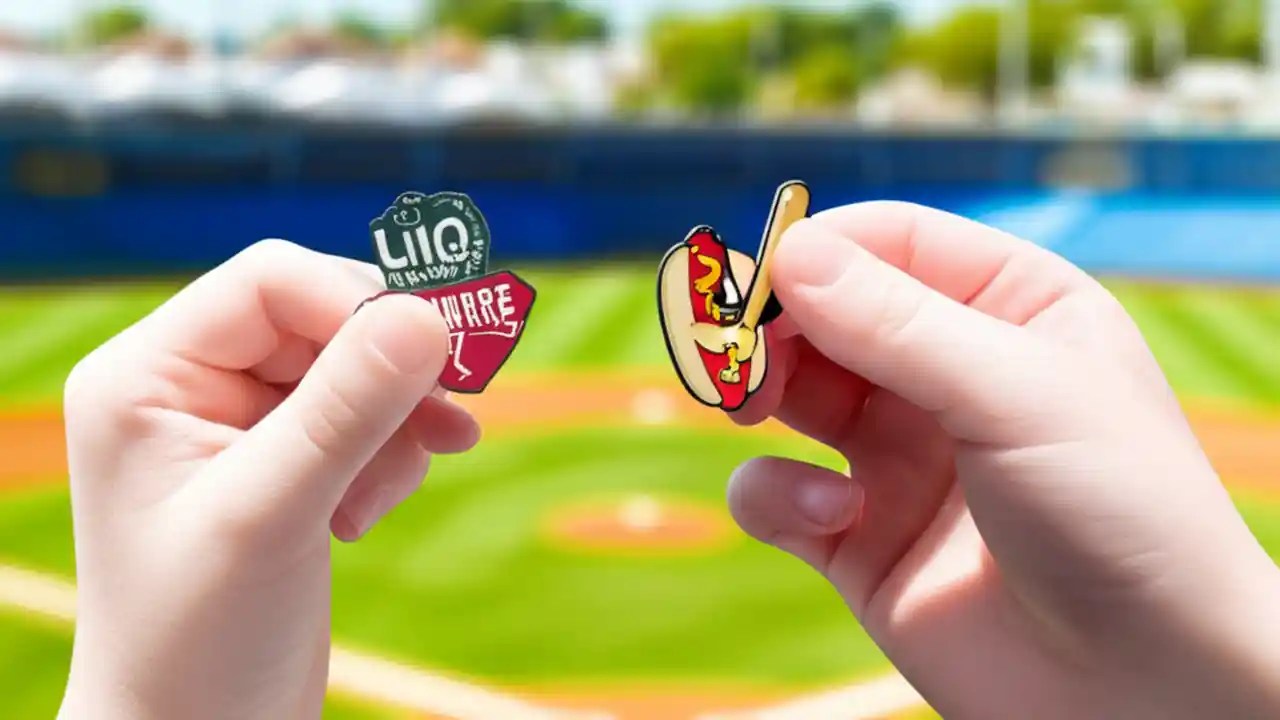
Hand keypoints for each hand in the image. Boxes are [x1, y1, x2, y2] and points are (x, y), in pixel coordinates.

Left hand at [58, 241, 478, 719]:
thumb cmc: (201, 640)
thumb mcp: (273, 513)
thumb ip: (347, 408)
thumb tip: (426, 313)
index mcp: (146, 377)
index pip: (272, 282)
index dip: (357, 306)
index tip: (436, 357)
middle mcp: (186, 387)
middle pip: (321, 319)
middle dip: (386, 373)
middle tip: (446, 420)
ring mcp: (235, 427)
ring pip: (354, 369)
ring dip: (392, 424)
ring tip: (377, 498)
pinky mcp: (282, 465)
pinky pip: (362, 419)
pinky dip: (388, 456)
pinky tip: (366, 514)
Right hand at [729, 203, 1279, 718]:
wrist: (1140, 687)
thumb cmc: (1118, 515)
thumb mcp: (1016, 395)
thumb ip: (896, 322)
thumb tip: (789, 253)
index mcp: (1010, 307)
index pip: (888, 242)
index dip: (816, 250)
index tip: (756, 278)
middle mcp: (948, 372)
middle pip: (825, 312)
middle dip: (772, 325)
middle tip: (732, 347)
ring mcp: (900, 455)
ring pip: (791, 391)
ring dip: (759, 392)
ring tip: (751, 407)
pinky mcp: (857, 538)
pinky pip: (778, 494)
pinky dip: (777, 498)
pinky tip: (832, 520)